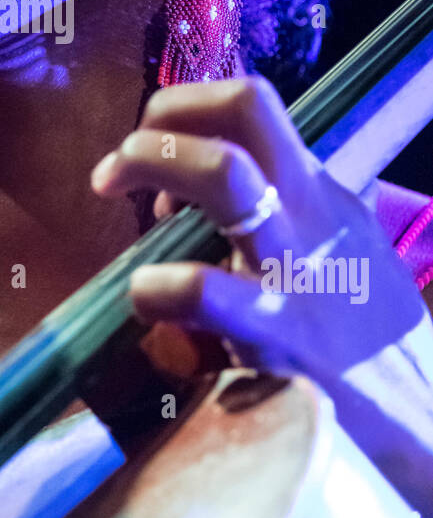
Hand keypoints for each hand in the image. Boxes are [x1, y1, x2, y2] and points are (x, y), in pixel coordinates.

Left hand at [91, 76, 427, 386]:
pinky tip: (146, 299)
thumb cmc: (366, 330)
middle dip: (164, 119)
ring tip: (115, 198)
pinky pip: (202, 289)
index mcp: (316, 189)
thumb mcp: (338, 246)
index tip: (153, 152)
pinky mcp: (280, 335)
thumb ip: (275, 213)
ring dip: (154, 163)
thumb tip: (183, 198)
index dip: (186, 109)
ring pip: (225, 173)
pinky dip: (155, 284)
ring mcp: (295, 266)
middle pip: (244, 109)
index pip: (252, 105)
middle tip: (116, 168)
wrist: (422, 413)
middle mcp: (309, 211)